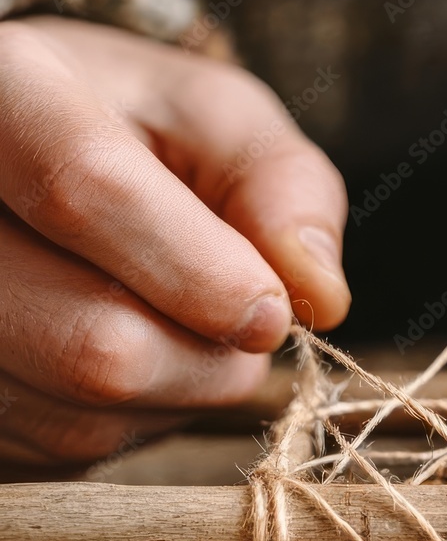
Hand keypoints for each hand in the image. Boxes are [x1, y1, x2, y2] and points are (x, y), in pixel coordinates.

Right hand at [0, 16, 349, 464]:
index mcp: (2, 92)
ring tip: (170, 318)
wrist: (27, 163)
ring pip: (86, 413)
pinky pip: (63, 448)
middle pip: (97, 343)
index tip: (271, 314)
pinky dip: (130, 417)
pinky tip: (121, 345)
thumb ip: (285, 188)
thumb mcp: (225, 123)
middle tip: (237, 314)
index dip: (203, 273)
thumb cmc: (141, 133)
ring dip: (179, 391)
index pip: (87, 191)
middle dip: (209, 353)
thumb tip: (321, 300)